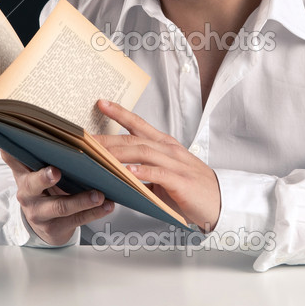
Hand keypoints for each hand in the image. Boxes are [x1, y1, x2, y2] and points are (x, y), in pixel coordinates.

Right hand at [0, 149, 114, 244]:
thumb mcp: (36, 169)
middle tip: (56, 171)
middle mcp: (27, 195)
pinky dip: (94, 212)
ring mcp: (40, 214)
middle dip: (44, 178)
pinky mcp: (55, 229)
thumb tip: (34, 121)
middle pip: (33, 185)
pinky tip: (107, 205)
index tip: (20, 145)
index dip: (13, 152)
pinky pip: (77, 220)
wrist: (45, 223)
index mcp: (23, 174)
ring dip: (81, 200)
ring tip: (98, 194)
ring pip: (61, 206)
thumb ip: (36, 150)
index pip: (13, 159)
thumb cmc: (45, 187)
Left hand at [93, 99, 220, 231]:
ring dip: (119, 152)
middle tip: (86, 137)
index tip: (101, 103)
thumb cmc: (190, 189)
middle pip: (134, 139)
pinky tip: (128, 171)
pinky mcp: (180, 181)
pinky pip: (159, 173)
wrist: (219, 201)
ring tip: (98, 152)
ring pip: (143, 152)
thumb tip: (117, 170)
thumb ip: (144, 168)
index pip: (139, 124)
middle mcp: (169, 150)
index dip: (120, 113)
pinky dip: (142, 171)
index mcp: (165, 145)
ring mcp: (175, 164)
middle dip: (108, 137)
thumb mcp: (165, 174)